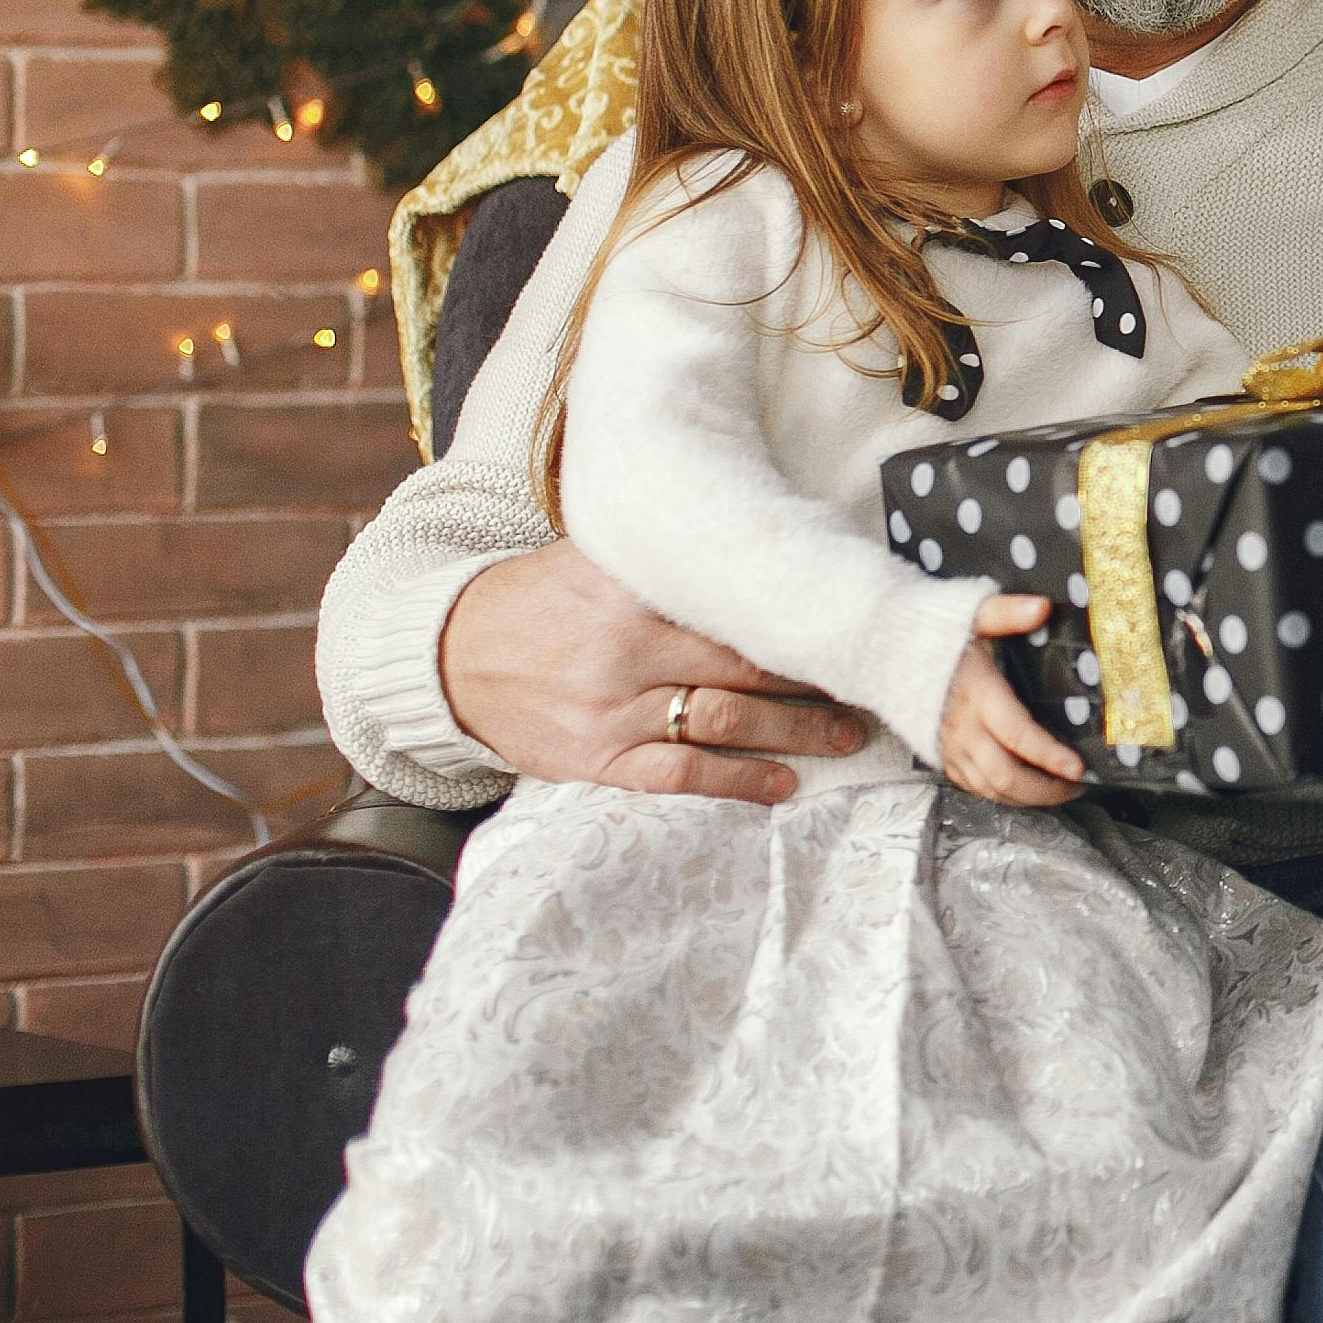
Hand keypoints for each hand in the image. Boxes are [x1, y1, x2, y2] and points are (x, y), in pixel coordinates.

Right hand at [444, 539, 871, 802]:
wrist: (451, 656)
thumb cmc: (539, 600)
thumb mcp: (595, 560)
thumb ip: (667, 558)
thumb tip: (758, 538)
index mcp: (634, 595)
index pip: (738, 607)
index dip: (801, 619)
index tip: (850, 624)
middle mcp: (628, 652)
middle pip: (746, 666)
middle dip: (816, 678)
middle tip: (870, 684)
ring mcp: (613, 712)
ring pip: (724, 721)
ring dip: (795, 731)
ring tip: (846, 734)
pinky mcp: (597, 760)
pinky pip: (678, 775)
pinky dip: (736, 782)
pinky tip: (782, 783)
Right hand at [934, 604, 1087, 806]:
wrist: (880, 649)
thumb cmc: (930, 631)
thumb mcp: (970, 613)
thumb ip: (1006, 612)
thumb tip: (1042, 607)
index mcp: (975, 694)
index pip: (1017, 734)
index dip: (1049, 756)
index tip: (1078, 767)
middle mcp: (961, 728)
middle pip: (1005, 776)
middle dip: (1045, 790)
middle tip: (1078, 786)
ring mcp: (948, 746)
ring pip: (989, 788)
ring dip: (1026, 798)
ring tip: (1060, 791)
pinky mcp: (939, 754)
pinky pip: (972, 786)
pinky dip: (1001, 794)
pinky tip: (1024, 790)